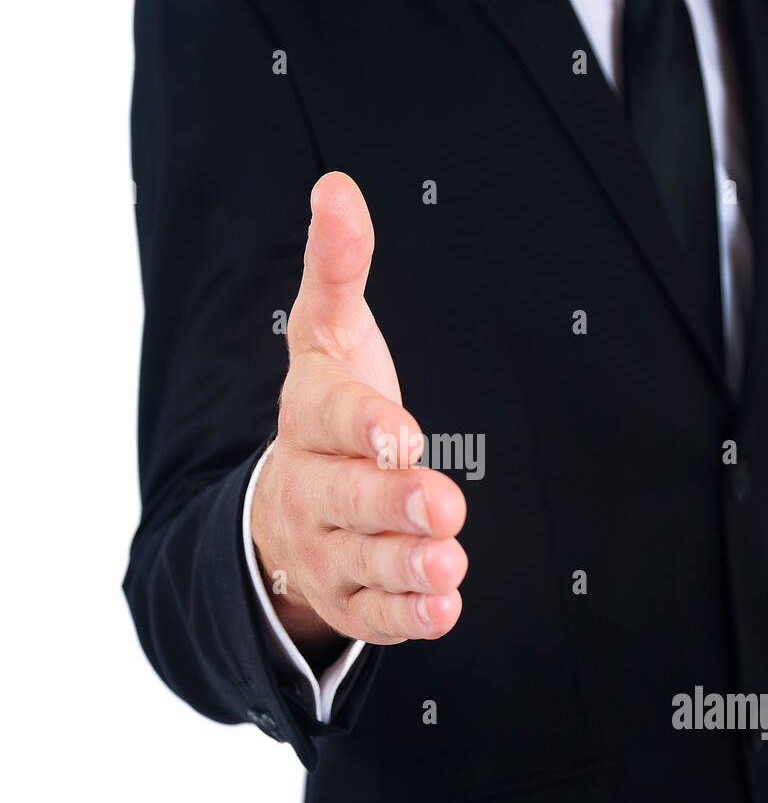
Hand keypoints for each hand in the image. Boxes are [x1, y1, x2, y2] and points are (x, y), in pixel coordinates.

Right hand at [251, 172, 467, 658]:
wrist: (283, 509)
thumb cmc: (326, 414)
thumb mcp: (328, 338)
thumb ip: (337, 269)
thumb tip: (338, 186)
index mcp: (308, 417)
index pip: (328, 419)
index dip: (364, 426)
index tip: (404, 433)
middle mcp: (311, 486)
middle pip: (345, 497)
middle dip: (390, 502)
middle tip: (440, 501)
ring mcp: (327, 548)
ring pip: (363, 560)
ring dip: (406, 564)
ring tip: (449, 563)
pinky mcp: (351, 597)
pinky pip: (375, 613)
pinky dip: (408, 616)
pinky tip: (445, 609)